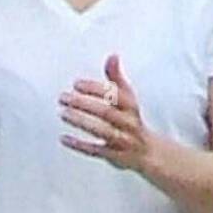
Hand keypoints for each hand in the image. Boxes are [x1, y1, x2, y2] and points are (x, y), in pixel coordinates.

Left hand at [59, 54, 152, 171]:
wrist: (148, 153)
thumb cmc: (131, 121)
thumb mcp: (127, 99)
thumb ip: (116, 78)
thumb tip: (112, 56)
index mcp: (131, 107)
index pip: (116, 95)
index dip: (96, 88)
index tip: (76, 83)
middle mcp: (129, 123)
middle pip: (107, 112)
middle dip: (84, 104)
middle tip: (63, 97)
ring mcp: (123, 141)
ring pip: (103, 131)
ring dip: (82, 122)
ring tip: (63, 113)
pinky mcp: (114, 156)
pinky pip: (97, 151)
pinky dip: (80, 145)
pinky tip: (63, 138)